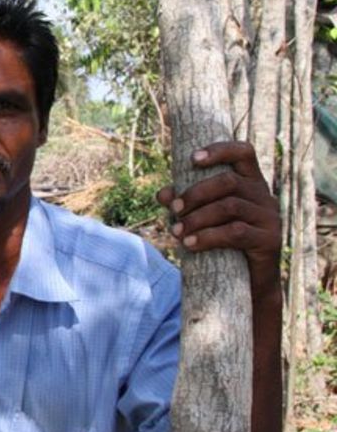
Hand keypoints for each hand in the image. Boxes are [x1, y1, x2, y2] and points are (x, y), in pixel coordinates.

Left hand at [155, 141, 281, 277]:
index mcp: (250, 182)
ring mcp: (269, 217)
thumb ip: (185, 204)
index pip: (243, 153)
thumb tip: (162, 193)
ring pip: (230, 207)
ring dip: (197, 218)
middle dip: (195, 194)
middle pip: (228, 182)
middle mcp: (264, 195)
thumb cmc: (223, 242)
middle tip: (173, 209)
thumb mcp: (203, 219)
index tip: (192, 159)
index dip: (220, 150)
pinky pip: (236, 233)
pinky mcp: (269, 240)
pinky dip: (207, 237)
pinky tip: (189, 244)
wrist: (250, 281)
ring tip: (176, 232)